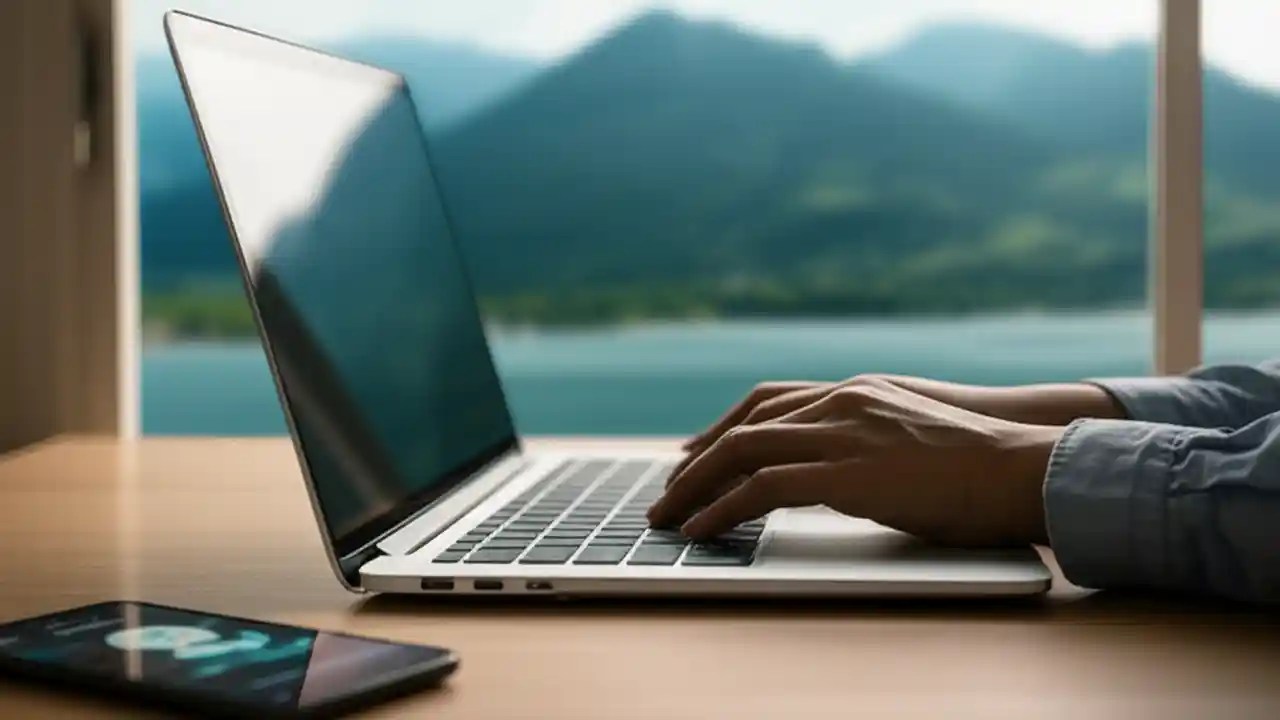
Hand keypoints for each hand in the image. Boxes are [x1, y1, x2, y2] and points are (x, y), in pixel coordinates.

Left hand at [677, 375, 1118, 479]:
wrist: (1025, 465)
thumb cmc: (982, 462)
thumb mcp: (912, 435)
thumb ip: (870, 438)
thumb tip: (846, 468)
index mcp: (855, 392)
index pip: (766, 401)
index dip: (722, 428)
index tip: (694, 453)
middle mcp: (840, 403)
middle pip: (744, 426)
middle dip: (697, 462)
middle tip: (668, 493)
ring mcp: (843, 434)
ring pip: (743, 453)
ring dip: (696, 487)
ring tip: (668, 517)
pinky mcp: (848, 473)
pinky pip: (763, 489)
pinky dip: (724, 509)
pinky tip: (704, 529)